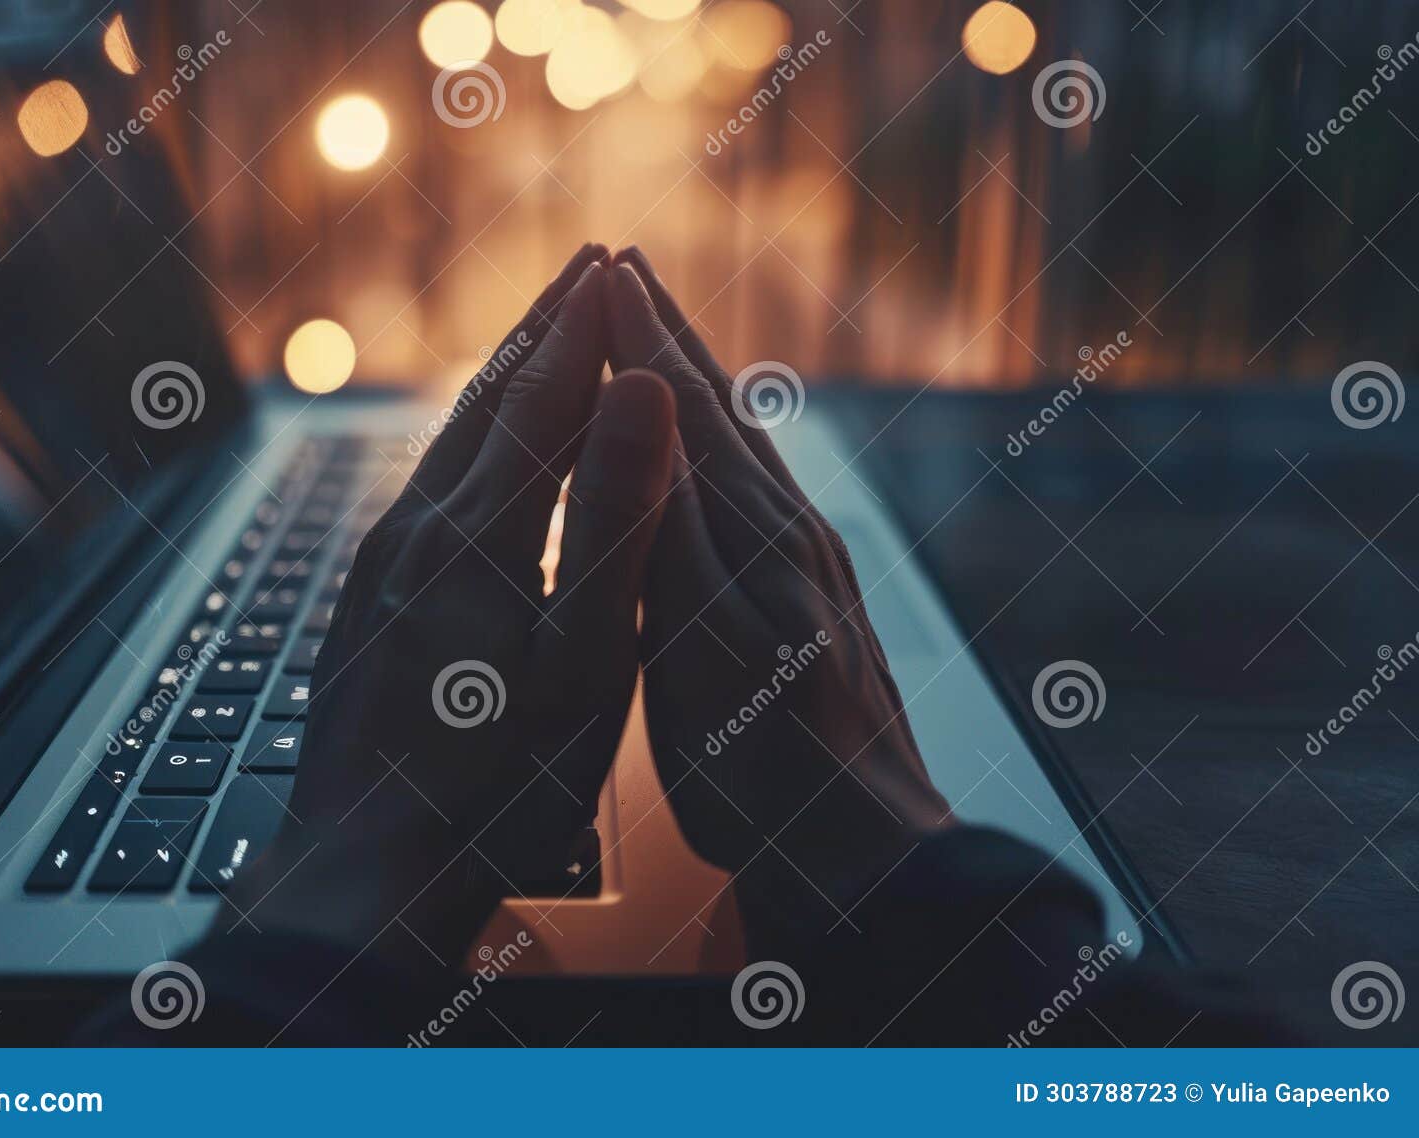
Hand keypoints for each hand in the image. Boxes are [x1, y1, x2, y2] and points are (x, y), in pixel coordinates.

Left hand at [229, 247, 676, 965]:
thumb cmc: (490, 787)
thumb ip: (615, 521)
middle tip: (577, 276)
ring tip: (533, 351)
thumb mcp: (580, 661)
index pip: (543, 401)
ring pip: (449, 450)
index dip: (584, 330)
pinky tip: (471, 471)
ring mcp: (381, 570)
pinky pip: (425, 497)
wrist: (360, 877)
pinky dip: (467, 452)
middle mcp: (416, 534)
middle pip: (486, 406)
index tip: (613, 265)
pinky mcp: (366, 607)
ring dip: (500, 388)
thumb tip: (643, 395)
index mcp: (477, 537)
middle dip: (539, 335)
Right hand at [606, 248, 952, 936]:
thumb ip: (675, 536)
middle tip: (630, 268)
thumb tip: (647, 424)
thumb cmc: (769, 777)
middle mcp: (792, 536)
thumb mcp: (701, 653)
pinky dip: (728, 446)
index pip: (683, 417)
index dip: (638, 342)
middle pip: (721, 413)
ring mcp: (813, 567)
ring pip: (746, 449)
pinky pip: (765, 494)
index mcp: (756, 541)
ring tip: (667, 340)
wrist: (868, 855)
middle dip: (670, 336)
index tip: (600, 271)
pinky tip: (725, 456)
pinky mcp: (822, 601)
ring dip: (699, 383)